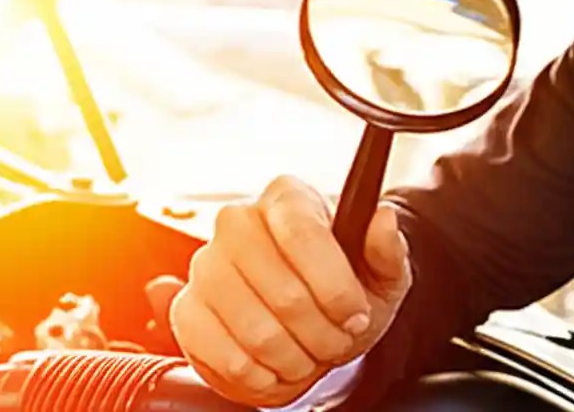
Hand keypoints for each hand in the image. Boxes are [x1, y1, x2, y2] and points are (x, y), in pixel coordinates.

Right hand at [167, 175, 411, 406]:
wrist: (307, 322)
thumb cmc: (341, 292)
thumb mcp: (381, 273)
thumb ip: (387, 248)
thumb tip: (384, 218)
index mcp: (289, 199)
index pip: (303, 233)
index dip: (334, 284)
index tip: (355, 313)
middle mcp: (238, 221)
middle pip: (282, 290)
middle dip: (320, 331)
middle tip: (335, 340)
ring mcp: (205, 265)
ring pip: (255, 330)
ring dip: (294, 357)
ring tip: (309, 353)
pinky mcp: (187, 309)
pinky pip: (221, 354)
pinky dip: (259, 374)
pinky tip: (277, 365)